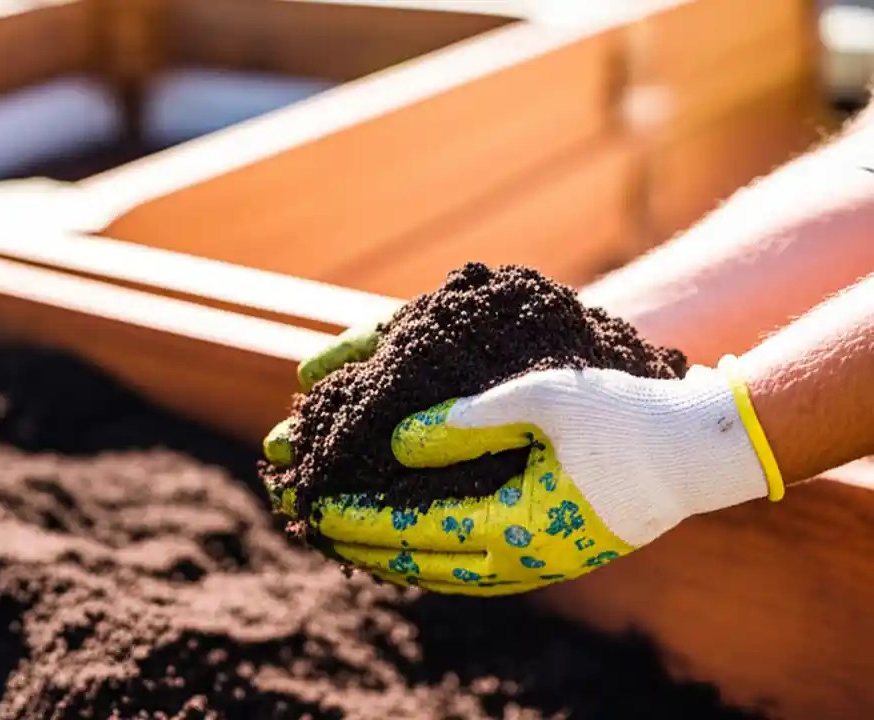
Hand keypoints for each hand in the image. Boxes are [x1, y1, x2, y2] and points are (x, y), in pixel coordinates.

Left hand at [264, 335, 778, 595]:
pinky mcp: (555, 555)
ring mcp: (542, 565)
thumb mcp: (542, 400)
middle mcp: (525, 560)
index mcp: (518, 526)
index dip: (360, 518)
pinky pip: (478, 570)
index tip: (315, 504)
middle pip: (424, 564)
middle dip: (366, 546)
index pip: (416, 531)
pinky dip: (437, 560)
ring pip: (449, 576)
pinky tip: (416, 545)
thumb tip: (398, 440)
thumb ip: (467, 420)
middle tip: (316, 528)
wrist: (701, 450)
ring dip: (398, 560)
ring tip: (353, 543)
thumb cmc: (625, 415)